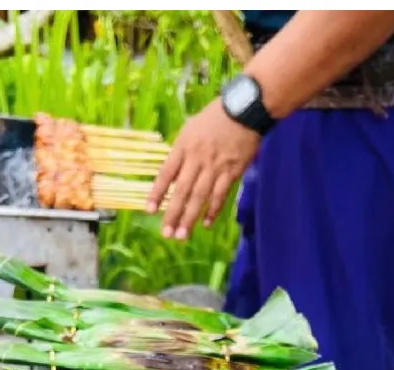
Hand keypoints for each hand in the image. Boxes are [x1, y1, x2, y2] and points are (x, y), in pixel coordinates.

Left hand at [147, 99, 260, 239]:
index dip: (156, 193)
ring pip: (199, 197)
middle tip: (166, 234)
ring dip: (190, 218)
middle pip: (181, 190)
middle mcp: (197, 158)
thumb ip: (181, 151)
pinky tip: (206, 222)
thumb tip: (171, 173)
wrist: (245, 110)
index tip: (148, 210)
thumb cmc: (216, 117)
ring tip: (182, 235)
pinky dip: (212, 210)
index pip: (166, 173)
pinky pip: (220, 195)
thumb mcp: (190, 128)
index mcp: (183, 146)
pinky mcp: (232, 171)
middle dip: (173, 214)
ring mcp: (215, 166)